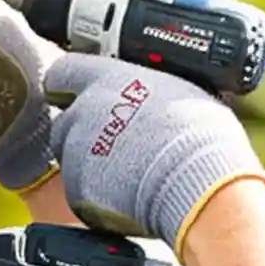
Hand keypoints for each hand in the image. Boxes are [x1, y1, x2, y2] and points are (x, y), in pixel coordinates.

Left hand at [44, 53, 264, 254]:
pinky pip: (79, 189)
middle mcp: (84, 111)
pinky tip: (125, 195)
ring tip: (125, 171)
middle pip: (64, 119)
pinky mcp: (77, 188)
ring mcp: (76, 151)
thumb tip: (159, 95)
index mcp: (107, 79)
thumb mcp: (181, 93)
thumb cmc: (201, 137)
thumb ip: (150, 90)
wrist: (199, 185)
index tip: (76, 93)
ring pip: (68, 155)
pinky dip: (95, 193)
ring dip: (87, 162)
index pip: (63, 71)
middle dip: (80, 130)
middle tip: (113, 142)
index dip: (68, 85)